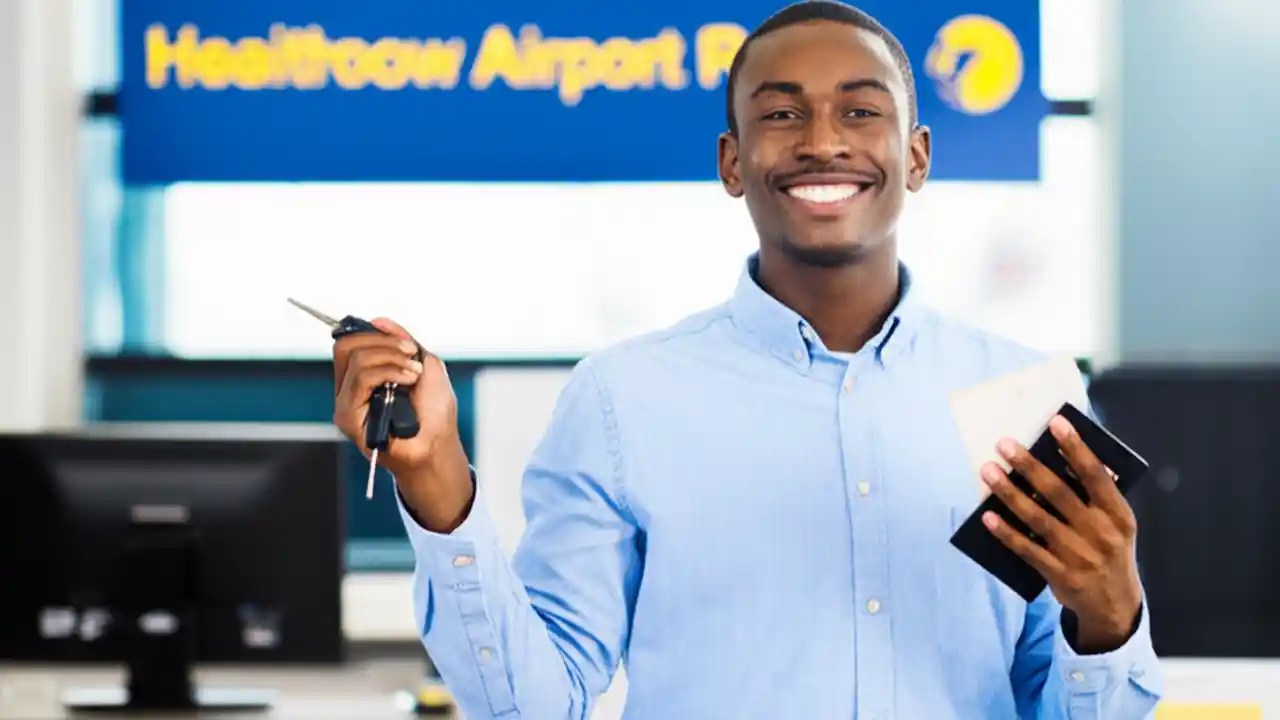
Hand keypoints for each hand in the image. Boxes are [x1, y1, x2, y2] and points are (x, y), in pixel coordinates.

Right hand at [332, 318, 472, 530]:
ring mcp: (347, 402)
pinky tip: (407, 382)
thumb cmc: (434, 410)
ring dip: (392, 359)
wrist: (438, 442)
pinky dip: (388, 372)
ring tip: (414, 374)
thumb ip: (402, 340)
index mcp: (364, 374)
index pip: (352, 341)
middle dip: (383, 342)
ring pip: (357, 359)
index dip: (375, 333)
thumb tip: (379, 320)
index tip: (406, 343)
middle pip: (347, 345)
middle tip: (410, 354)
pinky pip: (359, 380)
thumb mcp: (425, 363)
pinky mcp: (347, 416)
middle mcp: (351, 387)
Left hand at [980, 414, 1142, 652]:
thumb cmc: (1109, 551)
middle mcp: (1100, 533)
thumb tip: (1065, 457)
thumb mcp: (1117, 524)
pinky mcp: (1059, 574)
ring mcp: (1079, 555)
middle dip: (1029, 465)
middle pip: (1059, 493)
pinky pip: (1027, 549)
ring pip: (1038, 518)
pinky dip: (1006, 532)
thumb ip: (1097, 496)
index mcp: (1119, 515)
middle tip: (1004, 444)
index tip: (1055, 423)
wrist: (1115, 606)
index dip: (1076, 448)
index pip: (1096, 475)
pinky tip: (988, 516)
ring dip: (1010, 492)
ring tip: (988, 470)